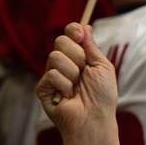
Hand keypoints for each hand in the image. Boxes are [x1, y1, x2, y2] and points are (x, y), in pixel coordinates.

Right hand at [36, 22, 120, 144]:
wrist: (95, 119)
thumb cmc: (103, 96)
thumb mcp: (103, 67)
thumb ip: (91, 46)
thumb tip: (85, 25)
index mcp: (78, 58)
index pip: (68, 35)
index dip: (73, 31)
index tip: (79, 33)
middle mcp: (64, 64)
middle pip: (60, 41)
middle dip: (76, 55)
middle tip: (84, 72)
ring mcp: (52, 75)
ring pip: (55, 56)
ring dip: (72, 72)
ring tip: (77, 88)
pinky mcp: (43, 88)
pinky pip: (52, 74)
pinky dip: (64, 85)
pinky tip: (68, 96)